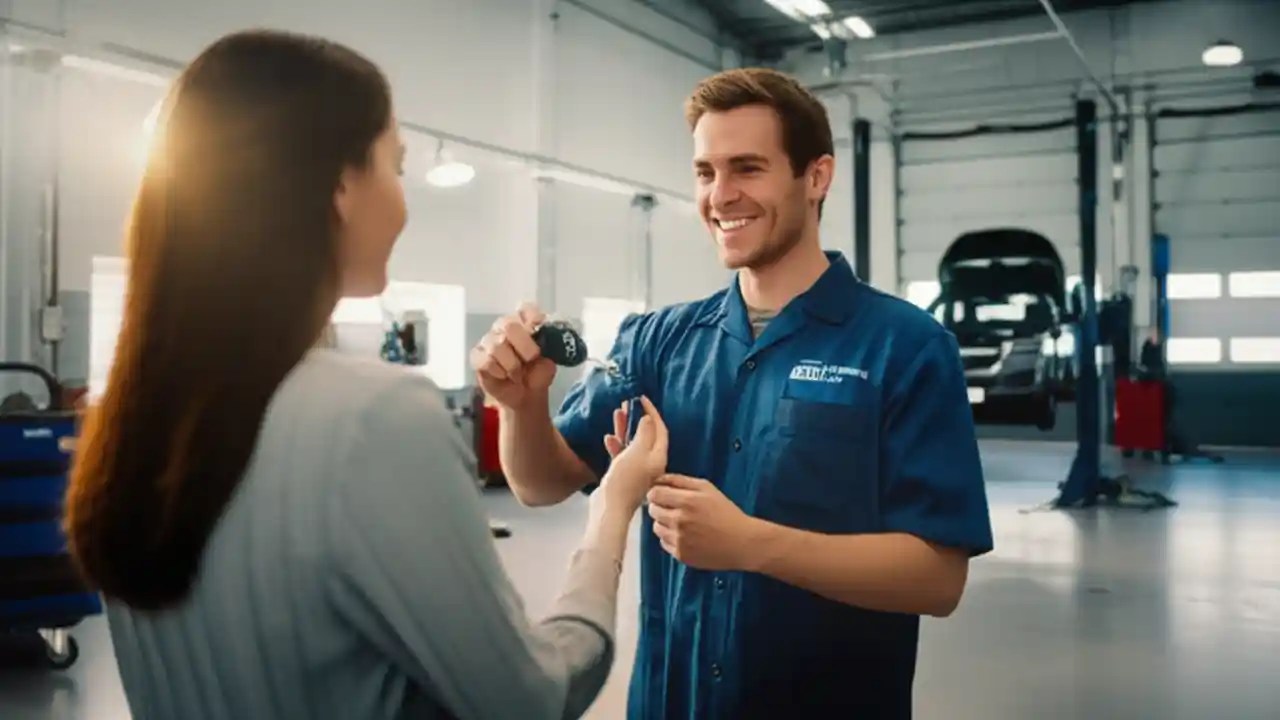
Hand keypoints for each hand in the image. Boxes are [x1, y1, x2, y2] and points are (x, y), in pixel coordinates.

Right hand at [468, 302, 556, 409]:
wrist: (525, 397)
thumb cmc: (538, 374)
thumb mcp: (550, 360)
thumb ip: (550, 344)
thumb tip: (547, 333)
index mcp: (524, 322)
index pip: (526, 308)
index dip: (533, 318)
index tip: (539, 332)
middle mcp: (504, 326)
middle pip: (509, 324)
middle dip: (524, 345)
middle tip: (531, 359)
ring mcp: (488, 340)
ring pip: (497, 345)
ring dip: (512, 365)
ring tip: (517, 374)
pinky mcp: (477, 357)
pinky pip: (486, 361)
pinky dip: (499, 372)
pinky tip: (504, 376)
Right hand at [598, 397, 667, 511]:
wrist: (609, 507)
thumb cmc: (625, 479)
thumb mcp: (637, 452)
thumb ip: (643, 433)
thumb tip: (648, 419)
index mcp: (658, 457)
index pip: (659, 429)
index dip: (652, 413)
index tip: (642, 399)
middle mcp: (650, 463)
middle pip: (646, 435)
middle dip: (637, 418)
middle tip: (628, 403)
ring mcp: (636, 470)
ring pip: (632, 443)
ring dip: (625, 428)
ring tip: (617, 413)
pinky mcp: (623, 475)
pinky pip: (622, 455)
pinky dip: (617, 445)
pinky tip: (609, 438)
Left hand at [647, 475, 758, 570]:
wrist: (742, 542)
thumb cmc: (726, 512)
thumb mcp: (707, 488)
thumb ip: (680, 481)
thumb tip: (659, 479)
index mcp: (686, 501)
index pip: (654, 494)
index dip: (656, 493)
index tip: (663, 495)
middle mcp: (679, 521)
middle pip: (652, 510)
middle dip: (659, 507)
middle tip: (673, 509)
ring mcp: (679, 540)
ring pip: (656, 527)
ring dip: (664, 523)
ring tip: (681, 523)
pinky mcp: (680, 555)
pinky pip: (664, 543)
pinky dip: (671, 538)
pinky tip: (686, 536)